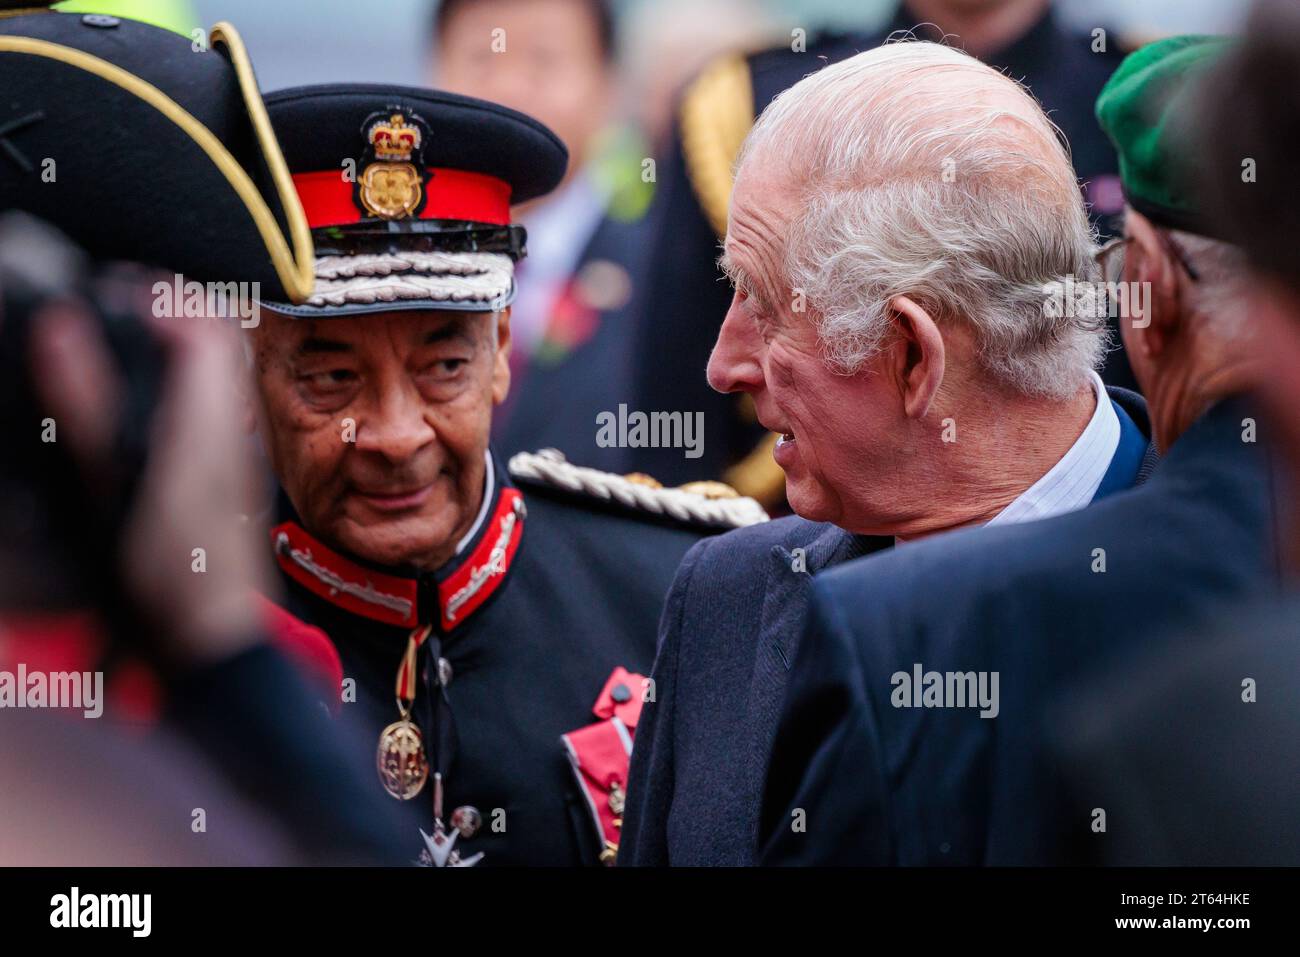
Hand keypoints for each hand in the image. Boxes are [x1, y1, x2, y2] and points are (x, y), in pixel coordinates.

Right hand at [27, 269, 270, 668]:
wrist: (208, 640)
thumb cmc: (162, 575)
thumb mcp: (108, 487)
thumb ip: (84, 406)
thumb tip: (63, 329)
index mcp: (205, 422)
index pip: (201, 325)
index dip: (158, 296)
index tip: (110, 294)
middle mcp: (228, 432)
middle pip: (209, 345)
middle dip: (161, 318)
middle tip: (109, 315)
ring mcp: (231, 457)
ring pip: (208, 380)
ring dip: (167, 355)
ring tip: (111, 355)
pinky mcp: (224, 482)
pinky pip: (204, 416)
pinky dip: (172, 396)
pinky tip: (132, 417)